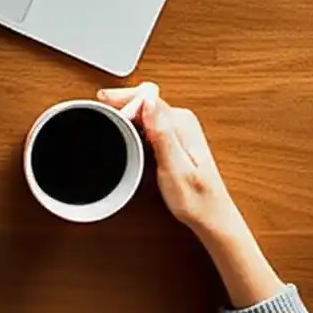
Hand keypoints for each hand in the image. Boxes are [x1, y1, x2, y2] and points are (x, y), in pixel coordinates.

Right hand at [99, 84, 283, 307]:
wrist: (210, 216)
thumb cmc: (195, 199)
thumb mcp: (175, 168)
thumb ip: (161, 133)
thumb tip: (148, 102)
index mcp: (182, 123)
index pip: (146, 96)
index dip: (123, 103)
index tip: (108, 116)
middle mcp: (182, 120)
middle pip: (142, 99)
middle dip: (120, 104)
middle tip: (102, 117)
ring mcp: (177, 127)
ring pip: (142, 109)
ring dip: (125, 114)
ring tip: (110, 125)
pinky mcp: (172, 137)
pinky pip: (146, 121)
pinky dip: (132, 125)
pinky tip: (125, 136)